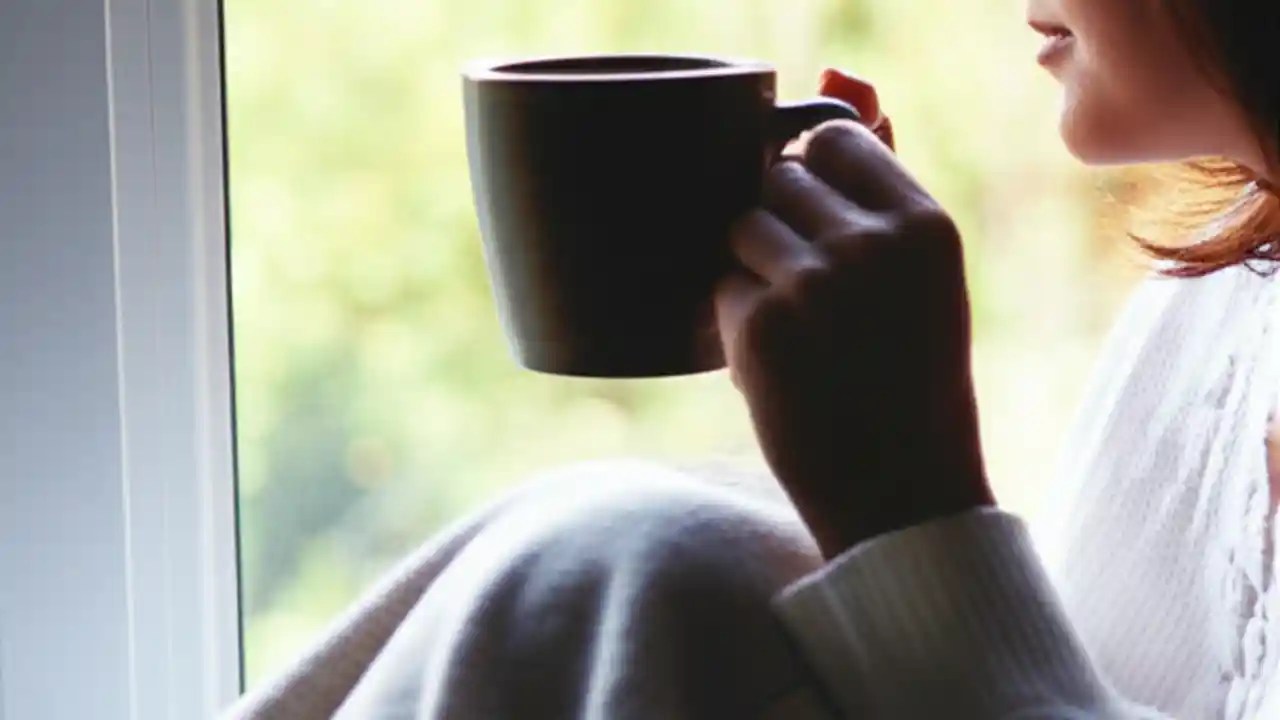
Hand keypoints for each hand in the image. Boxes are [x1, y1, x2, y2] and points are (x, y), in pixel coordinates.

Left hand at [714, 76, 993, 559]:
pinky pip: (718, 287)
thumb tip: (840, 82)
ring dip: (752, 274)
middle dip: (779, 231)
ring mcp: (812, 284)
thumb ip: (880, 180)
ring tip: (798, 334)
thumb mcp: (919, 279)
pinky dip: (734, 324)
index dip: (815, 179)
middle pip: (777, 182)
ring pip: (739, 230)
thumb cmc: (910, 383)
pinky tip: (778, 368)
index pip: (835, 142)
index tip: (823, 227)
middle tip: (815, 302)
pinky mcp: (758, 327)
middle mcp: (871, 243)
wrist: (900, 497)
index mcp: (924, 225)